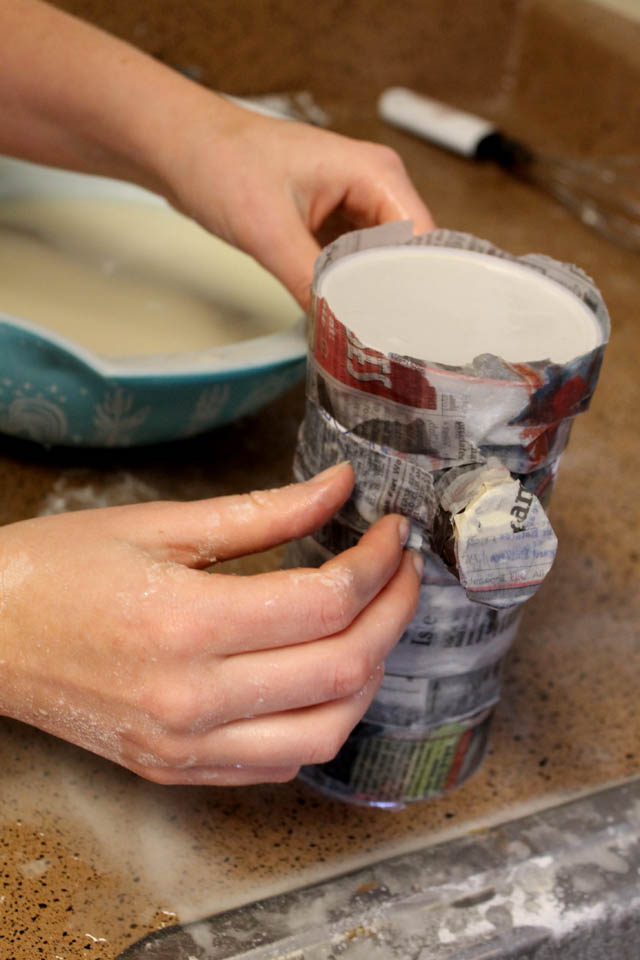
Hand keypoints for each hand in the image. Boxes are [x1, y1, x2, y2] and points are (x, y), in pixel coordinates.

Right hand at [0, 464, 420, 784]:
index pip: (326, 602)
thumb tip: (338, 488)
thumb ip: (263, 511)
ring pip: (327, 732)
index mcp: (186, 624)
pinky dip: (323, 720)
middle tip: (402, 570)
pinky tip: (323, 676)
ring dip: (370, 675)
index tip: (392, 533)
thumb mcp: (160, 524)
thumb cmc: (58, 570)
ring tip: (374, 622)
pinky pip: (281, 762)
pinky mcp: (179, 769)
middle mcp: (192, 700)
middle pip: (343, 669)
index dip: (378, 563)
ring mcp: (186, 746)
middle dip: (394, 613)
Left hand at [1, 2, 433, 307]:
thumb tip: (343, 330)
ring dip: (370, 295)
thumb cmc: (220, 164)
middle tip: (387, 344)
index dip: (416, 289)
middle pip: (406, 256)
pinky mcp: (331, 220)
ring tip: (367, 335)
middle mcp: (375, 185)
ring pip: (379, 263)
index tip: (408, 333)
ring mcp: (353, 202)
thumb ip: (312, 283)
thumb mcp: (268, 231)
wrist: (178, 147)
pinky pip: (354, 262)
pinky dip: (348, 287)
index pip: (420, 242)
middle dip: (395, 297)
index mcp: (376, 173)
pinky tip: (342, 313)